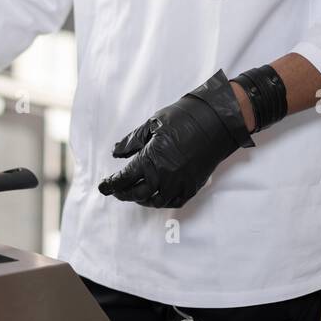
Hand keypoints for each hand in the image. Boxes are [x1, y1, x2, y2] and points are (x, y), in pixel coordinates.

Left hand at [99, 70, 253, 208]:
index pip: (124, 178)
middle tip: (116, 190)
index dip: (111, 184)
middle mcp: (164, 176)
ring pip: (154, 201)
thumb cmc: (185, 118)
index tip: (103, 186)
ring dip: (141, 199)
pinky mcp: (192, 186)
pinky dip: (161, 202)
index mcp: (151, 159)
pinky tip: (156, 195)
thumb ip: (132, 141)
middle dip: (123, 193)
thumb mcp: (153, 124)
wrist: (217, 121)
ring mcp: (180, 184)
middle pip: (137, 193)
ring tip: (134, 192)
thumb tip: (116, 152)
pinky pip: (173, 202)